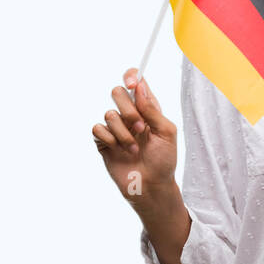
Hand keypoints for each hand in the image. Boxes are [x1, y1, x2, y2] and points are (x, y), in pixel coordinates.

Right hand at [93, 67, 178, 202]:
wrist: (151, 186)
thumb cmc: (164, 160)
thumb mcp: (166, 133)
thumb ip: (152, 110)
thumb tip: (139, 87)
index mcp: (148, 109)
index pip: (136, 83)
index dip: (131, 77)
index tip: (132, 84)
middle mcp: (130, 115)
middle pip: (117, 93)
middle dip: (128, 109)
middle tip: (140, 127)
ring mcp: (116, 128)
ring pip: (108, 114)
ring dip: (123, 133)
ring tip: (134, 148)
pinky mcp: (103, 142)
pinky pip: (97, 129)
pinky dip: (109, 139)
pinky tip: (119, 151)